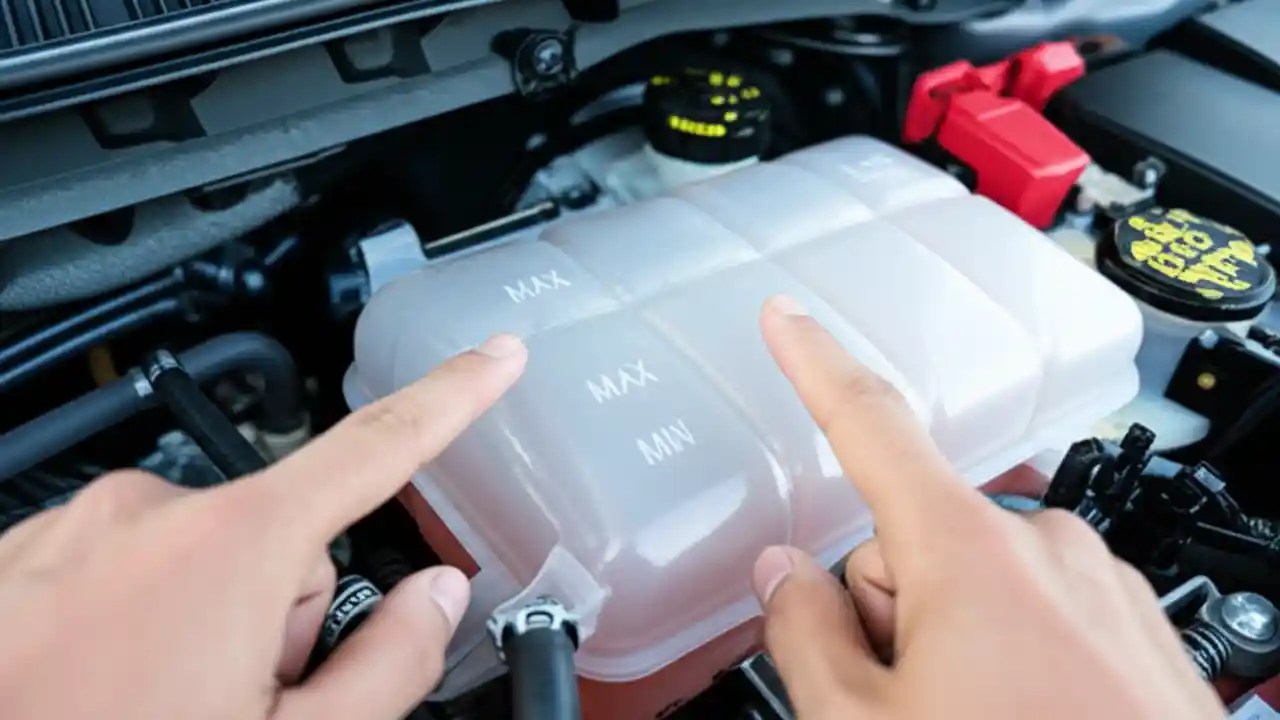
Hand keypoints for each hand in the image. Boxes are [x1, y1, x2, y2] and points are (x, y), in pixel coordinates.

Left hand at [0, 334, 527, 719]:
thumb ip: (388, 664)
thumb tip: (436, 596)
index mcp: (232, 548)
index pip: (376, 447)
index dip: (452, 397)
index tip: (494, 357)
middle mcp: (147, 514)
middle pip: (280, 539)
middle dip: (276, 615)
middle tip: (236, 701)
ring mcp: (70, 530)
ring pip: (195, 553)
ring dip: (195, 620)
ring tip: (155, 701)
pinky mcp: (18, 555)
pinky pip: (117, 563)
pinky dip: (124, 619)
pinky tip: (98, 686)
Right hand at [752, 296, 1222, 718]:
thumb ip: (805, 635)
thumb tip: (785, 575)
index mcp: (971, 554)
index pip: (871, 426)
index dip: (816, 365)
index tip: (788, 315)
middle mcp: (1048, 550)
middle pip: (913, 542)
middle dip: (889, 611)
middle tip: (903, 704)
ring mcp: (1104, 590)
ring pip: (979, 584)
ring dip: (952, 644)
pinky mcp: (1140, 632)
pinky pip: (1043, 613)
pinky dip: (1014, 659)